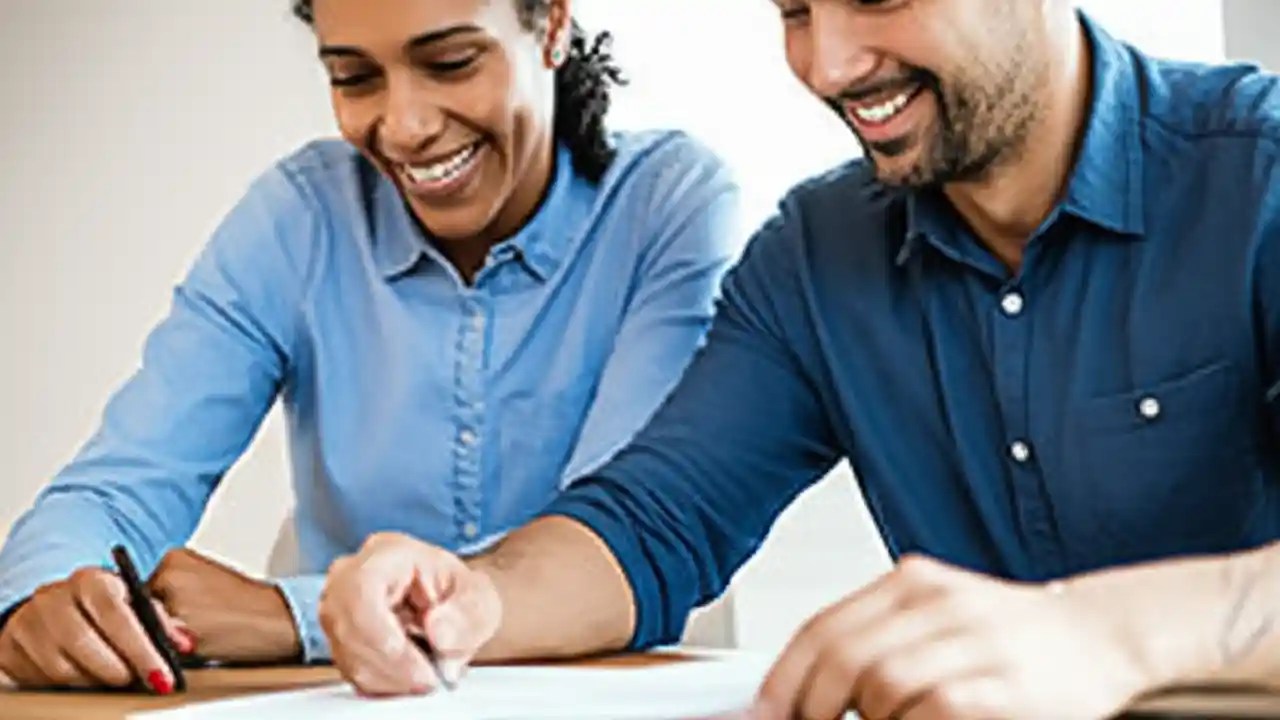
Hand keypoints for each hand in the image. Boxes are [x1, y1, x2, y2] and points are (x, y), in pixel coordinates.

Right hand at [0, 567, 191, 691]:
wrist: (56, 604)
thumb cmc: (103, 606)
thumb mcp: (134, 603)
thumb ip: (161, 621)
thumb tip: (185, 644)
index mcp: (90, 580)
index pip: (116, 613)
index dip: (141, 648)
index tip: (162, 677)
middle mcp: (54, 597)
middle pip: (84, 643)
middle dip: (117, 670)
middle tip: (138, 683)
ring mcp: (28, 622)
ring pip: (62, 668)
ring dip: (93, 681)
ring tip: (114, 679)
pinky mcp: (9, 647)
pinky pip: (40, 680)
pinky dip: (68, 686)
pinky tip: (87, 679)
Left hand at [149, 548, 299, 663]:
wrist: (277, 618)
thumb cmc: (246, 604)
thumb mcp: (205, 581)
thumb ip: (173, 589)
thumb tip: (143, 612)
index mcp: (174, 558)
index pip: (142, 589)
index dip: (159, 609)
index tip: (184, 615)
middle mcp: (168, 574)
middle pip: (141, 608)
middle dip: (160, 622)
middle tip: (194, 625)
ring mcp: (171, 601)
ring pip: (149, 629)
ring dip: (166, 638)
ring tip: (200, 634)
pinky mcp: (178, 628)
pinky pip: (161, 646)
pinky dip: (174, 651)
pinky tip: (199, 644)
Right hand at [320, 532, 501, 696]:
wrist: (452, 609)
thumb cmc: (460, 596)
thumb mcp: (480, 599)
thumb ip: (466, 614)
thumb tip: (438, 633)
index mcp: (386, 553)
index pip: (362, 588)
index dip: (382, 634)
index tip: (418, 667)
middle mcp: (351, 577)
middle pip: (346, 624)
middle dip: (390, 664)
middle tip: (429, 681)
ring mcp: (339, 608)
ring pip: (345, 653)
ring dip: (387, 678)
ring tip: (425, 678)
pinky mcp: (338, 639)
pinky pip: (349, 670)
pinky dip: (381, 683)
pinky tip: (408, 679)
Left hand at [754, 555, 1153, 719]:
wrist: (1103, 635)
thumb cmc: (1012, 636)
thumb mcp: (938, 615)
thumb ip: (877, 638)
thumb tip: (805, 685)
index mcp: (913, 582)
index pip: (823, 628)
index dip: (784, 677)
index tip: (764, 709)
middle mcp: (939, 604)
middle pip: (843, 658)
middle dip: (811, 704)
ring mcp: (973, 644)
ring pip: (882, 688)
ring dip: (870, 719)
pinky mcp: (1003, 689)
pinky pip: (931, 711)